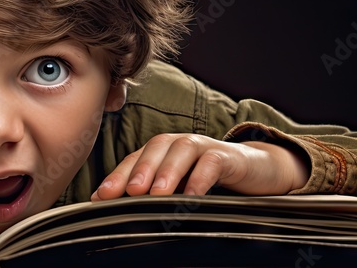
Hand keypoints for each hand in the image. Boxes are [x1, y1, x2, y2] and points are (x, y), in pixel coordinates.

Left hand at [90, 133, 308, 200]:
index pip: (135, 159)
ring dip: (167, 171)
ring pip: (182, 150)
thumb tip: (115, 212)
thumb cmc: (208, 180)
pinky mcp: (228, 156)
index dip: (117, 176)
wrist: (254, 170)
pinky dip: (200, 177)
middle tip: (129, 192)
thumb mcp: (177, 188)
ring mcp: (204, 146)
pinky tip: (192, 196)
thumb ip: (151, 195)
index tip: (102, 197)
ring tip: (156, 194)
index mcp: (162, 151)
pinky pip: (212, 163)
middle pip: (155, 148)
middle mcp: (179, 144)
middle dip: (139, 169)